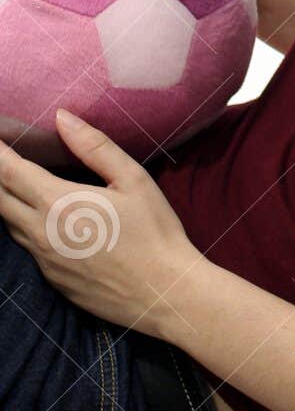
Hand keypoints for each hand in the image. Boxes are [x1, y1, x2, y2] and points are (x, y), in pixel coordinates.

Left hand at [0, 109, 203, 339]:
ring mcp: (43, 260)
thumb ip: (94, 147)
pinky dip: (23, 225)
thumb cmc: (154, 232)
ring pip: (9, 224)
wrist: (162, 293)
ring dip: (7, 200)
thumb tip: (62, 117)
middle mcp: (40, 232)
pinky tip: (40, 218)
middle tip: (2, 157)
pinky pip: (27, 246)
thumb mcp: (133, 180)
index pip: (9, 171)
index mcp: (58, 203)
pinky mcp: (52, 279)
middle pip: (0, 199)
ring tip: (13, 182)